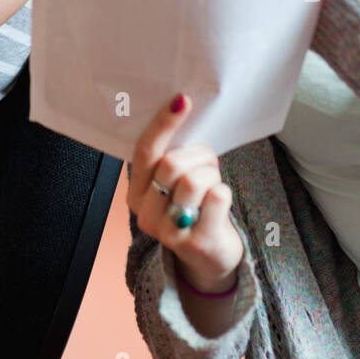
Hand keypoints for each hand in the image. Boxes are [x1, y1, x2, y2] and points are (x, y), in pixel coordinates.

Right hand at [127, 93, 244, 291]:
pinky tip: (219, 202)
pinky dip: (224, 191)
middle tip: (208, 162)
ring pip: (194, 180)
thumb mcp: (173, 183)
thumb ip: (170, 157)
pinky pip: (216, 198)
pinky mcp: (196, 242)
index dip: (163, 124)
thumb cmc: (194, 206)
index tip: (181, 101)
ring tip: (212, 185)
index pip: (145, 151)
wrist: (209, 257)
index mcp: (135, 192)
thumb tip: (181, 109)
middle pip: (172, 164)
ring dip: (211, 174)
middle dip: (198, 155)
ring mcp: (170, 231)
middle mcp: (145, 214)